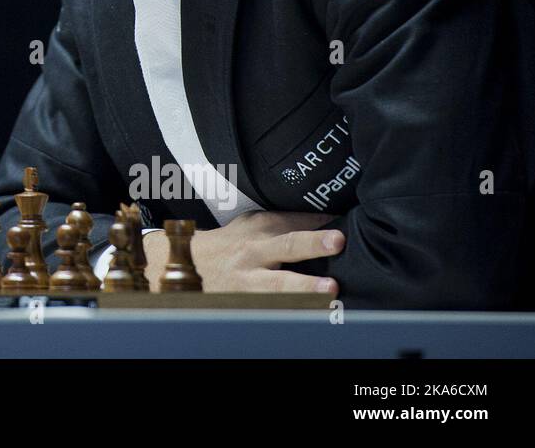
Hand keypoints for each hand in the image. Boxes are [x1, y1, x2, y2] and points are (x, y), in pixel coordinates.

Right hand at [142, 210, 343, 294]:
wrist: (184, 266)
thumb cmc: (226, 246)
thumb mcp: (249, 226)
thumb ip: (281, 223)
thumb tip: (326, 220)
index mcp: (259, 228)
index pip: (296, 220)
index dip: (324, 219)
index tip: (349, 219)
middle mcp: (255, 251)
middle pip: (286, 245)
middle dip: (312, 243)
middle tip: (338, 241)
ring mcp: (250, 279)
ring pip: (278, 283)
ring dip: (304, 285)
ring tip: (329, 288)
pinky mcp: (247, 301)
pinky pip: (272, 308)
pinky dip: (292, 311)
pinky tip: (311, 315)